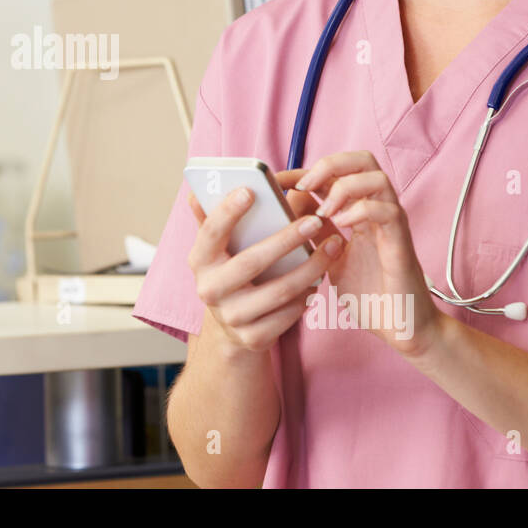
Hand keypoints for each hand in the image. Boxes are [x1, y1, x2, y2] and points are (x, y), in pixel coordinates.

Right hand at [185, 168, 345, 354]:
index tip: (251, 190)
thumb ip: (211, 220)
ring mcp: (231, 317)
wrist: (231, 327)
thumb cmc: (230, 271)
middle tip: (314, 221)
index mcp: (199, 261)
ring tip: (332, 246)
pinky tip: (320, 278)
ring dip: (310, 268)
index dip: (227, 212)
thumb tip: (194, 193)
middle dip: (286, 239)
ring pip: (279, 291)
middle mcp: (210, 290)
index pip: (209, 233)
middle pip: (251, 262)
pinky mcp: (253, 338)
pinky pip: (289, 314)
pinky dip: (307, 295)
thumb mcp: (217, 249)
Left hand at [294, 151, 442, 358]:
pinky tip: (341, 226)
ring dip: (344, 187)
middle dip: (329, 165)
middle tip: (304, 186)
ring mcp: (393, 223)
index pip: (337, 171)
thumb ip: (314, 234)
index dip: (306, 169)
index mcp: (360, 210)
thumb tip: (285, 210)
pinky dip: (360, 211)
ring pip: (377, 178)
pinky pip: (387, 211)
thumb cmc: (368, 293)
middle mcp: (379, 209)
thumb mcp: (328, 258)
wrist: (399, 327)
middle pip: (363, 160)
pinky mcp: (401, 242)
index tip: (277, 180)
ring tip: (324, 211)